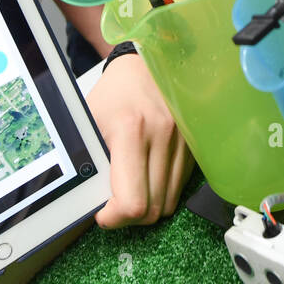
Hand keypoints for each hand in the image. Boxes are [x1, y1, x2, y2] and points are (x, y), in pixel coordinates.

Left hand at [86, 54, 192, 227]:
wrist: (144, 65)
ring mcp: (184, 140)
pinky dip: (162, 192)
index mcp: (132, 130)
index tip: (102, 213)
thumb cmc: (113, 94)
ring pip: (169, 203)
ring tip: (129, 191)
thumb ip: (90, 163)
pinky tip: (146, 179)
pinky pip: (180, 187)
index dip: (115, 218)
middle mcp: (164, 135)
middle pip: (153, 209)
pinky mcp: (194, 145)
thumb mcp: (88, 124)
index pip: (132, 201)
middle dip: (129, 217)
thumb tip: (90, 202)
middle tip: (112, 205)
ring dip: (148, 207)